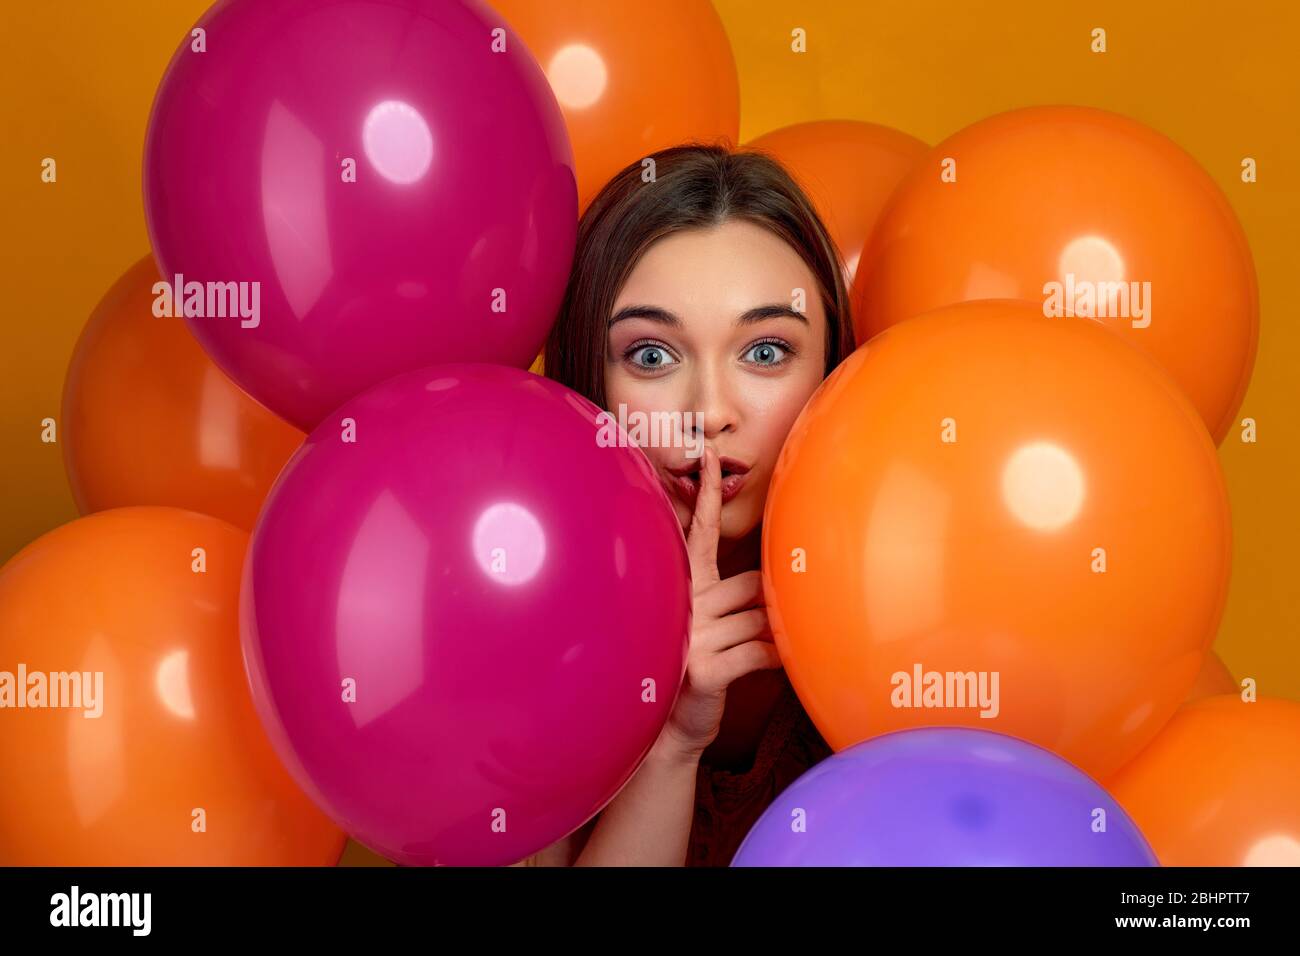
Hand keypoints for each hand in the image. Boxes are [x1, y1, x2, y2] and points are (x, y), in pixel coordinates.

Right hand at [657, 445, 782, 760]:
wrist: (668, 730)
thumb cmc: (693, 669)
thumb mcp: (703, 627)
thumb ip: (727, 597)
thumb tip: (774, 579)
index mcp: (684, 588)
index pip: (699, 534)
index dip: (707, 496)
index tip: (711, 458)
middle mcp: (686, 605)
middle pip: (752, 585)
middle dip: (767, 609)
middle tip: (760, 632)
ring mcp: (694, 636)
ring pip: (762, 619)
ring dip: (773, 638)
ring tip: (760, 655)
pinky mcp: (706, 668)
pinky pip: (762, 653)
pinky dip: (778, 661)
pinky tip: (778, 669)